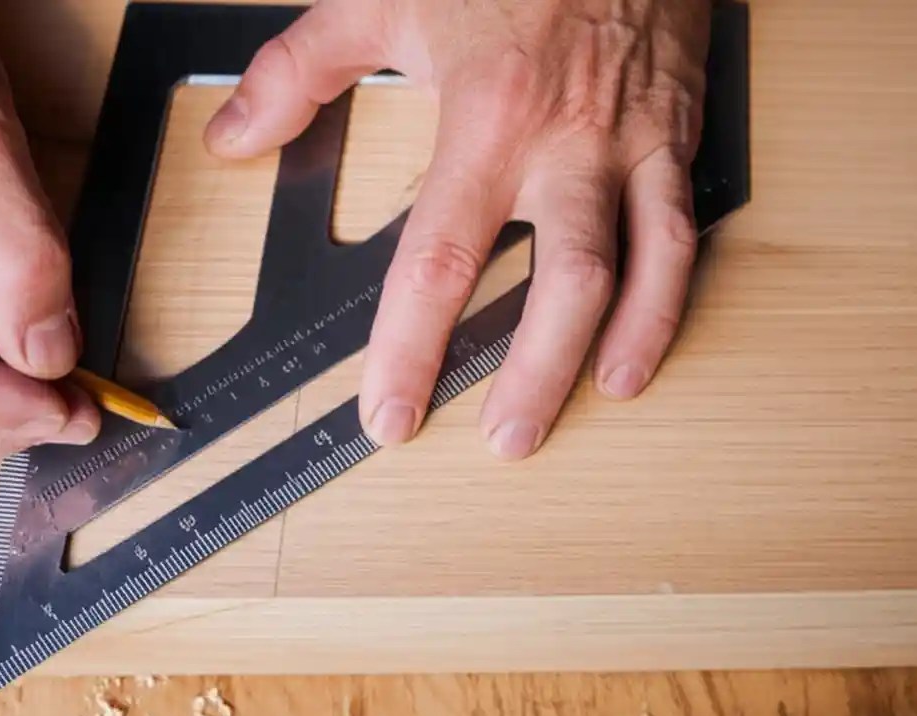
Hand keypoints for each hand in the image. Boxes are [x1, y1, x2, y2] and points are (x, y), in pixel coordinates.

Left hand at [205, 0, 708, 458]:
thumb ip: (297, 70)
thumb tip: (232, 137)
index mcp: (489, 114)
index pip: (440, 255)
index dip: (413, 344)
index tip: (391, 411)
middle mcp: (567, 142)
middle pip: (559, 281)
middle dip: (529, 372)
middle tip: (499, 442)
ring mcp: (631, 144)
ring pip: (638, 266)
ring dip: (611, 350)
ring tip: (580, 409)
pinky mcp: (674, 139)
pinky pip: (685, 230)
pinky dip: (671, 299)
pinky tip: (641, 351)